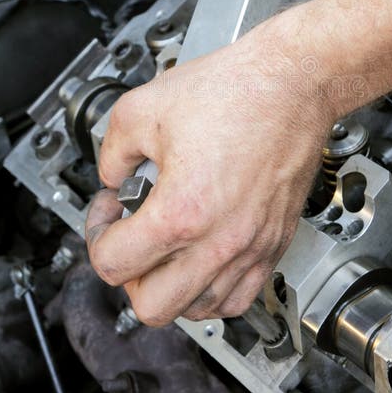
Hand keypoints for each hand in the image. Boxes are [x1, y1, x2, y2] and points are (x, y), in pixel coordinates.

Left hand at [86, 14, 335, 326]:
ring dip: (172, 286)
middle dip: (129, 274)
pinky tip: (204, 259)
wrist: (294, 83)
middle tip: (132, 239)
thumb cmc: (236, 91)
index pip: (113, 264)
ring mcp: (252, 247)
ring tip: (169, 249)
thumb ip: (112, 152)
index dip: (97, 234)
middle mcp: (219, 241)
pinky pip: (240, 299)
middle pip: (152, 306)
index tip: (110, 210)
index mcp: (181, 212)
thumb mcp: (142, 108)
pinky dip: (214, 292)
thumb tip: (113, 175)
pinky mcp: (275, 243)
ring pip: (198, 310)